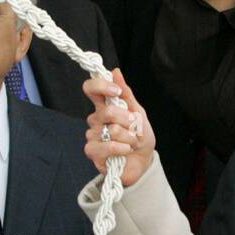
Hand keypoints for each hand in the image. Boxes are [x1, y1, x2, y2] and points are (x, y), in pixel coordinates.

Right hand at [83, 68, 155, 186]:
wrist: (142, 162)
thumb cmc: (139, 137)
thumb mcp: (138, 112)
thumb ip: (126, 94)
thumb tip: (115, 72)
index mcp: (104, 106)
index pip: (92, 88)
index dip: (102, 86)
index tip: (117, 92)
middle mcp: (96, 119)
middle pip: (108, 111)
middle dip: (128, 121)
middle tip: (135, 129)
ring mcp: (92, 135)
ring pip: (112, 130)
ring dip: (129, 138)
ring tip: (131, 143)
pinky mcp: (92, 152)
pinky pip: (109, 146)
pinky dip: (123, 149)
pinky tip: (125, 151)